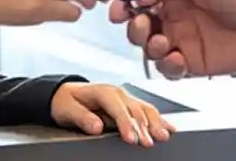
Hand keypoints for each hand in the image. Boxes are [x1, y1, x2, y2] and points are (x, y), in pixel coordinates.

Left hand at [50, 82, 175, 146]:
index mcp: (103, 92)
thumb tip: (97, 126)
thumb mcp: (67, 109)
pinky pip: (148, 111)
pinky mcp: (130, 105)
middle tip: (149, 144)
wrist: (67, 94)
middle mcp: (118, 93)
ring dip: (155, 123)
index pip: (118, 109)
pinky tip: (169, 128)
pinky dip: (160, 120)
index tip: (131, 139)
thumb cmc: (66, 102)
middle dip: (144, 128)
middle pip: (135, 111)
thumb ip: (82, 118)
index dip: (125, 124)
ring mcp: (126, 98)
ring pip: (145, 110)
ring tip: (162, 137)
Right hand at [108, 0, 235, 77]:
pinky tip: (178, 59)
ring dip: (148, 46)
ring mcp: (182, 41)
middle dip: (132, 25)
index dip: (128, 1)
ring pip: (149, 48)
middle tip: (138, 23)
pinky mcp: (192, 63)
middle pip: (139, 24)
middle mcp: (175, 17)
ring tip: (163, 42)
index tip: (124, 4)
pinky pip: (168, 69)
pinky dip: (167, 66)